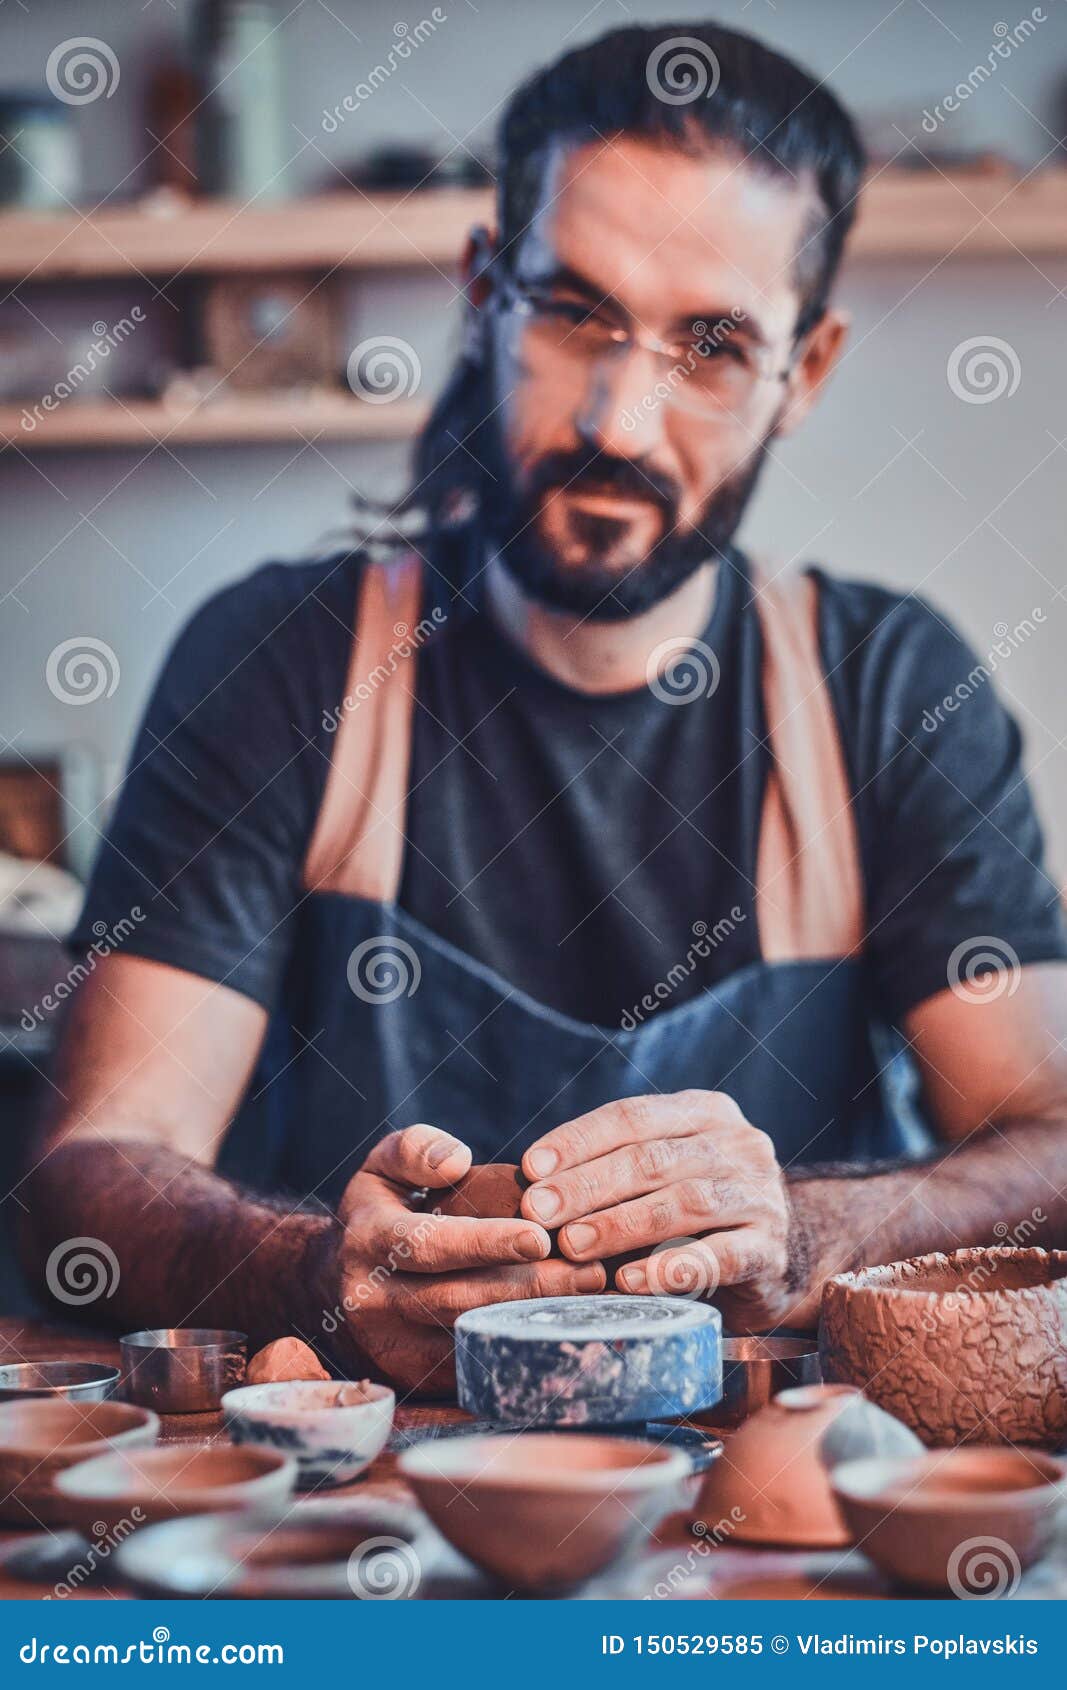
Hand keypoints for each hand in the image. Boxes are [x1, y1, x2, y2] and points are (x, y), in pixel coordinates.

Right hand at [332, 1126, 605, 1395]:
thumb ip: (416, 1149)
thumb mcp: (380, 1168)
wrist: (329, 1287)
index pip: (430, 1243)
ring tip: (589, 1302)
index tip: (540, 1237)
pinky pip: (472, 1370)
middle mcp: (373, 1299)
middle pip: (459, 1299)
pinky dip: (519, 1351)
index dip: (486, 1243)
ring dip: (532, 1322)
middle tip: (591, 1272)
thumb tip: (457, 1159)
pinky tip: (562, 1331)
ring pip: (470, 1340)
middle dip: (530, 1288)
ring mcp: (392, 1346)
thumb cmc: (374, 1214)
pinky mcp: (414, 1378)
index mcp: (369, 1240)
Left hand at [519, 1091, 792, 1331]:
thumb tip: (534, 1186)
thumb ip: (615, 1168)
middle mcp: (738, 1145)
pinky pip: (719, 1256)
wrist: (777, 1253)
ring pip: (684, 1202)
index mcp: (705, 1112)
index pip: (633, 1116)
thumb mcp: (663, 1172)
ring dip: (621, 1224)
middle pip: (653, 1158)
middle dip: (588, 1184)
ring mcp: (760, 1195)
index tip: (531, 1168)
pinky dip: (672, 1267)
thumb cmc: (698, 1210)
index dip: (579, 1140)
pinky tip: (631, 1281)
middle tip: (539, 1211)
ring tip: (574, 1244)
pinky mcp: (770, 1250)